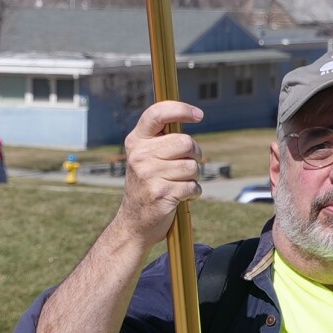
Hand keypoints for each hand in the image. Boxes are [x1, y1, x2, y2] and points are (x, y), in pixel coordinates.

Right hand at [113, 100, 203, 252]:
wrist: (134, 223)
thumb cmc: (147, 185)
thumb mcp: (145, 157)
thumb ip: (161, 138)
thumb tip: (190, 114)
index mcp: (136, 141)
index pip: (157, 114)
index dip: (180, 109)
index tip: (198, 115)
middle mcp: (140, 155)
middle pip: (185, 142)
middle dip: (194, 154)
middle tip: (186, 164)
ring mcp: (149, 175)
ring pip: (192, 167)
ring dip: (193, 177)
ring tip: (178, 183)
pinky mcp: (161, 194)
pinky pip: (193, 187)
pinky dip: (193, 193)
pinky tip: (179, 197)